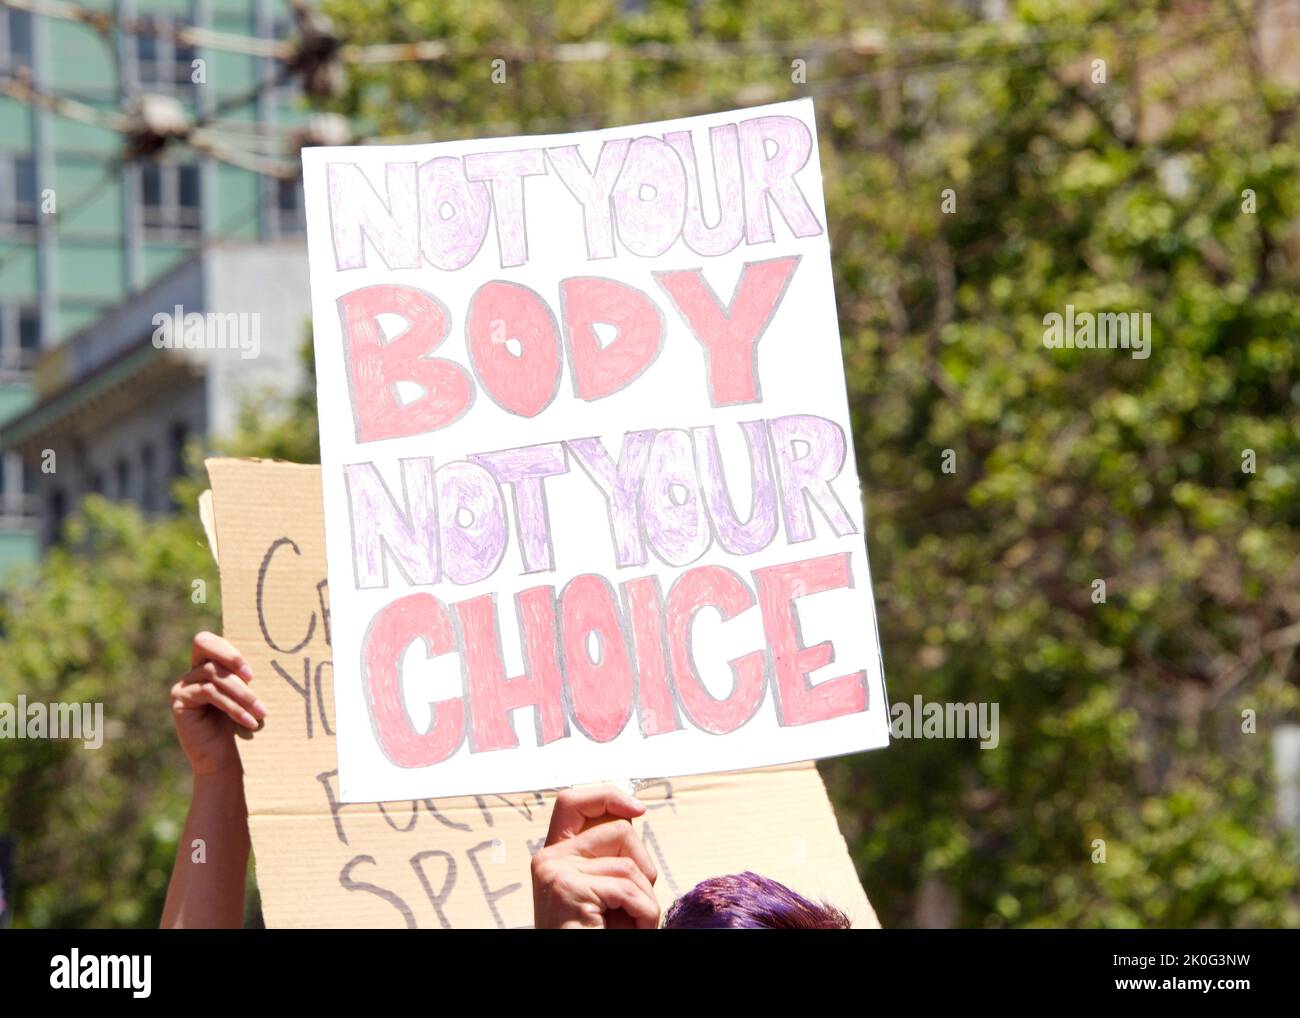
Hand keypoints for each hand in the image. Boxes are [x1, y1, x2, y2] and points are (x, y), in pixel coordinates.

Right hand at [170, 632, 265, 777]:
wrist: (221, 759)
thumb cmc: (239, 724)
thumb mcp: (245, 695)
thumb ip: (245, 675)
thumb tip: (269, 655)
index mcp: (207, 664)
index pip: (210, 640)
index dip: (229, 649)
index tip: (252, 672)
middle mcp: (191, 671)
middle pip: (203, 643)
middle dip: (230, 656)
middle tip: (252, 677)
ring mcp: (183, 685)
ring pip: (215, 675)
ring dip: (243, 693)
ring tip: (261, 711)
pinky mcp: (179, 700)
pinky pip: (210, 693)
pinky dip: (234, 707)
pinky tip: (249, 721)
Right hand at [531, 786, 660, 928]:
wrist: (576, 972)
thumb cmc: (593, 935)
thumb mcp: (601, 890)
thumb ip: (605, 856)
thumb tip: (632, 815)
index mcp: (554, 857)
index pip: (572, 801)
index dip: (607, 796)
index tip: (637, 809)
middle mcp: (548, 859)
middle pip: (618, 829)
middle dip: (644, 864)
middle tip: (638, 900)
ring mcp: (555, 872)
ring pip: (629, 863)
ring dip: (646, 898)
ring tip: (634, 922)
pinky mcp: (569, 888)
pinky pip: (629, 888)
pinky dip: (644, 913)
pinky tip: (633, 929)